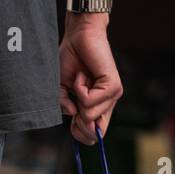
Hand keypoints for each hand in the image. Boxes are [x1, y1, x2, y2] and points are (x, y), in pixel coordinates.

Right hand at [59, 15, 122, 144]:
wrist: (78, 37)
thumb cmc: (71, 60)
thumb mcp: (62, 89)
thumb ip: (65, 106)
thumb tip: (74, 115)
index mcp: (99, 106)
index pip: (96, 134)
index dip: (82, 135)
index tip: (72, 124)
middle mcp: (108, 102)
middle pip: (96, 131)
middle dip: (79, 124)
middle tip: (74, 101)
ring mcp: (112, 95)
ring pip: (90, 115)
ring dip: (77, 97)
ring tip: (80, 79)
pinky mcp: (113, 86)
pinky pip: (90, 101)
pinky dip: (80, 88)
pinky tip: (83, 75)